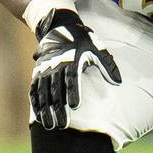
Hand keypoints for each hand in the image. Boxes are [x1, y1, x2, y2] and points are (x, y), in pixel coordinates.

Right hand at [31, 9, 120, 129]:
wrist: (61, 26)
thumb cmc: (84, 41)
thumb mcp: (98, 49)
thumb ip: (108, 66)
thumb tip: (118, 82)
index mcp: (71, 61)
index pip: (71, 79)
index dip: (73, 92)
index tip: (75, 106)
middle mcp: (55, 66)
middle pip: (56, 90)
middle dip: (58, 109)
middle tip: (62, 125)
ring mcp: (45, 70)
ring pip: (43, 93)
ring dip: (45, 110)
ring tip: (49, 126)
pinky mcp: (38, 72)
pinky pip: (34, 89)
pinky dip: (35, 103)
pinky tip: (37, 116)